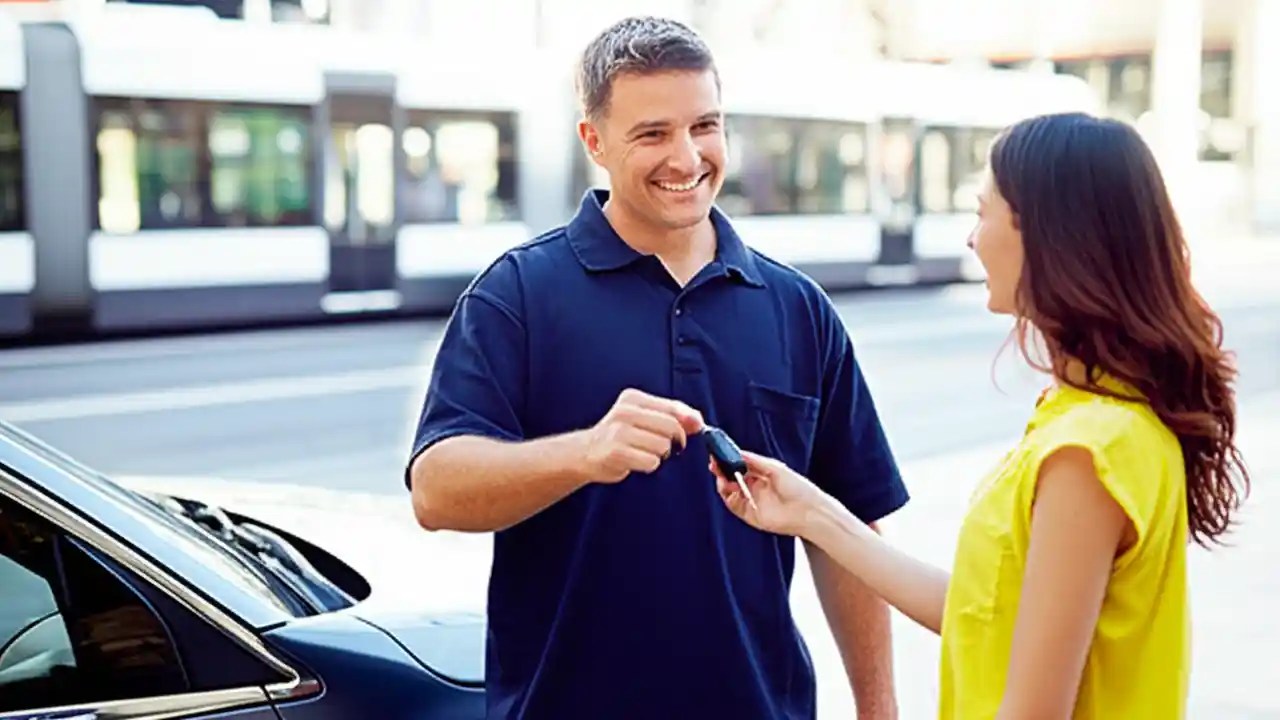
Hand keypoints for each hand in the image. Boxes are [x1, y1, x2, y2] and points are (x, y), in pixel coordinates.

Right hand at [581, 388, 704, 482]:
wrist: (585, 452)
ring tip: (645, 452)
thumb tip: (698, 421)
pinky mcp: (617, 452)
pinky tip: (636, 461)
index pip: (673, 407)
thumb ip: (671, 416)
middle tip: (667, 447)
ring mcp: (619, 432)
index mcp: (633, 398)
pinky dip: (650, 465)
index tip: (694, 429)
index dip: (688, 420)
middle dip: (675, 440)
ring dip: (661, 455)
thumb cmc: (619, 436)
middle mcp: (625, 412)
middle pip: (672, 427)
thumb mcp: (643, 418)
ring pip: (663, 445)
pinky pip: (651, 461)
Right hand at [709, 449, 829, 536]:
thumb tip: (738, 452)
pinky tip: (725, 486)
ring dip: (722, 482)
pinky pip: (733, 505)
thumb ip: (754, 461)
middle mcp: (755, 488)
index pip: (740, 466)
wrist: (807, 511)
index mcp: (762, 475)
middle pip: (732, 478)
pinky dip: (726, 495)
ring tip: (720, 474)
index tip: (719, 454)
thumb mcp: (775, 468)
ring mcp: (751, 501)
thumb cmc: (798, 488)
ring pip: (729, 491)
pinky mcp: (749, 515)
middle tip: (714, 463)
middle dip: (722, 470)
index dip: (728, 461)